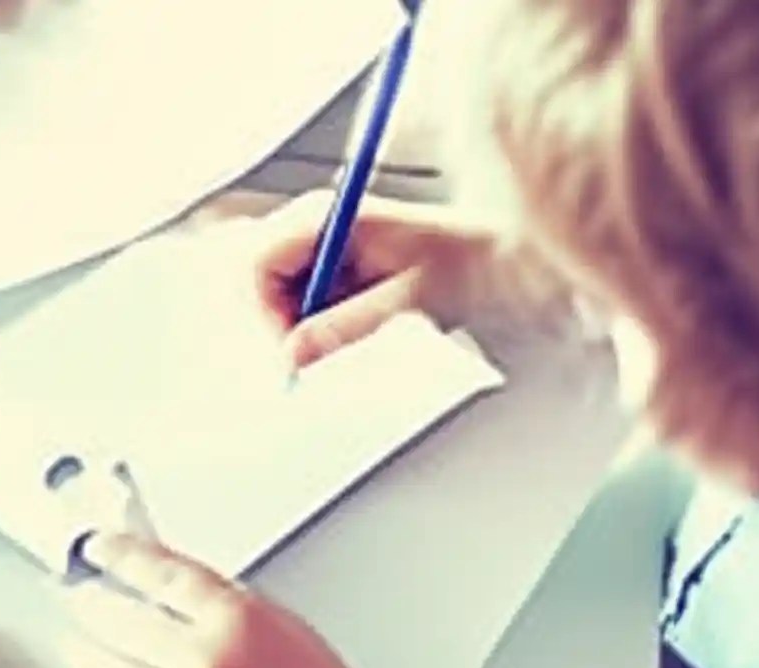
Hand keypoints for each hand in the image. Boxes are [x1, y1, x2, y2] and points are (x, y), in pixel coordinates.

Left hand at [61, 533, 383, 667]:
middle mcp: (206, 660)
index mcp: (240, 620)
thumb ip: (238, 613)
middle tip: (77, 595)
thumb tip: (187, 598)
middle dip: (96, 606)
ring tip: (76, 644)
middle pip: (127, 619)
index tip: (100, 547)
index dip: (124, 555)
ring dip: (90, 655)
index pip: (164, 571)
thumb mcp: (294, 638)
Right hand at [254, 191, 496, 368]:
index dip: (262, 311)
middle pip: (257, 282)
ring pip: (273, 298)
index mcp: (328, 215)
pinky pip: (297, 305)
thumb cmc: (469, 263)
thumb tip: (293, 355)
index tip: (287, 352)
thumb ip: (347, 326)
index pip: (256, 261)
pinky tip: (350, 331)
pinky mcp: (329, 267)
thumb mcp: (409, 299)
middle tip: (308, 360)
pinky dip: (315, 329)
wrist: (502, 259)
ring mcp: (319, 245)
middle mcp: (316, 224)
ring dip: (298, 330)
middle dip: (277, 324)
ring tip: (343, 340)